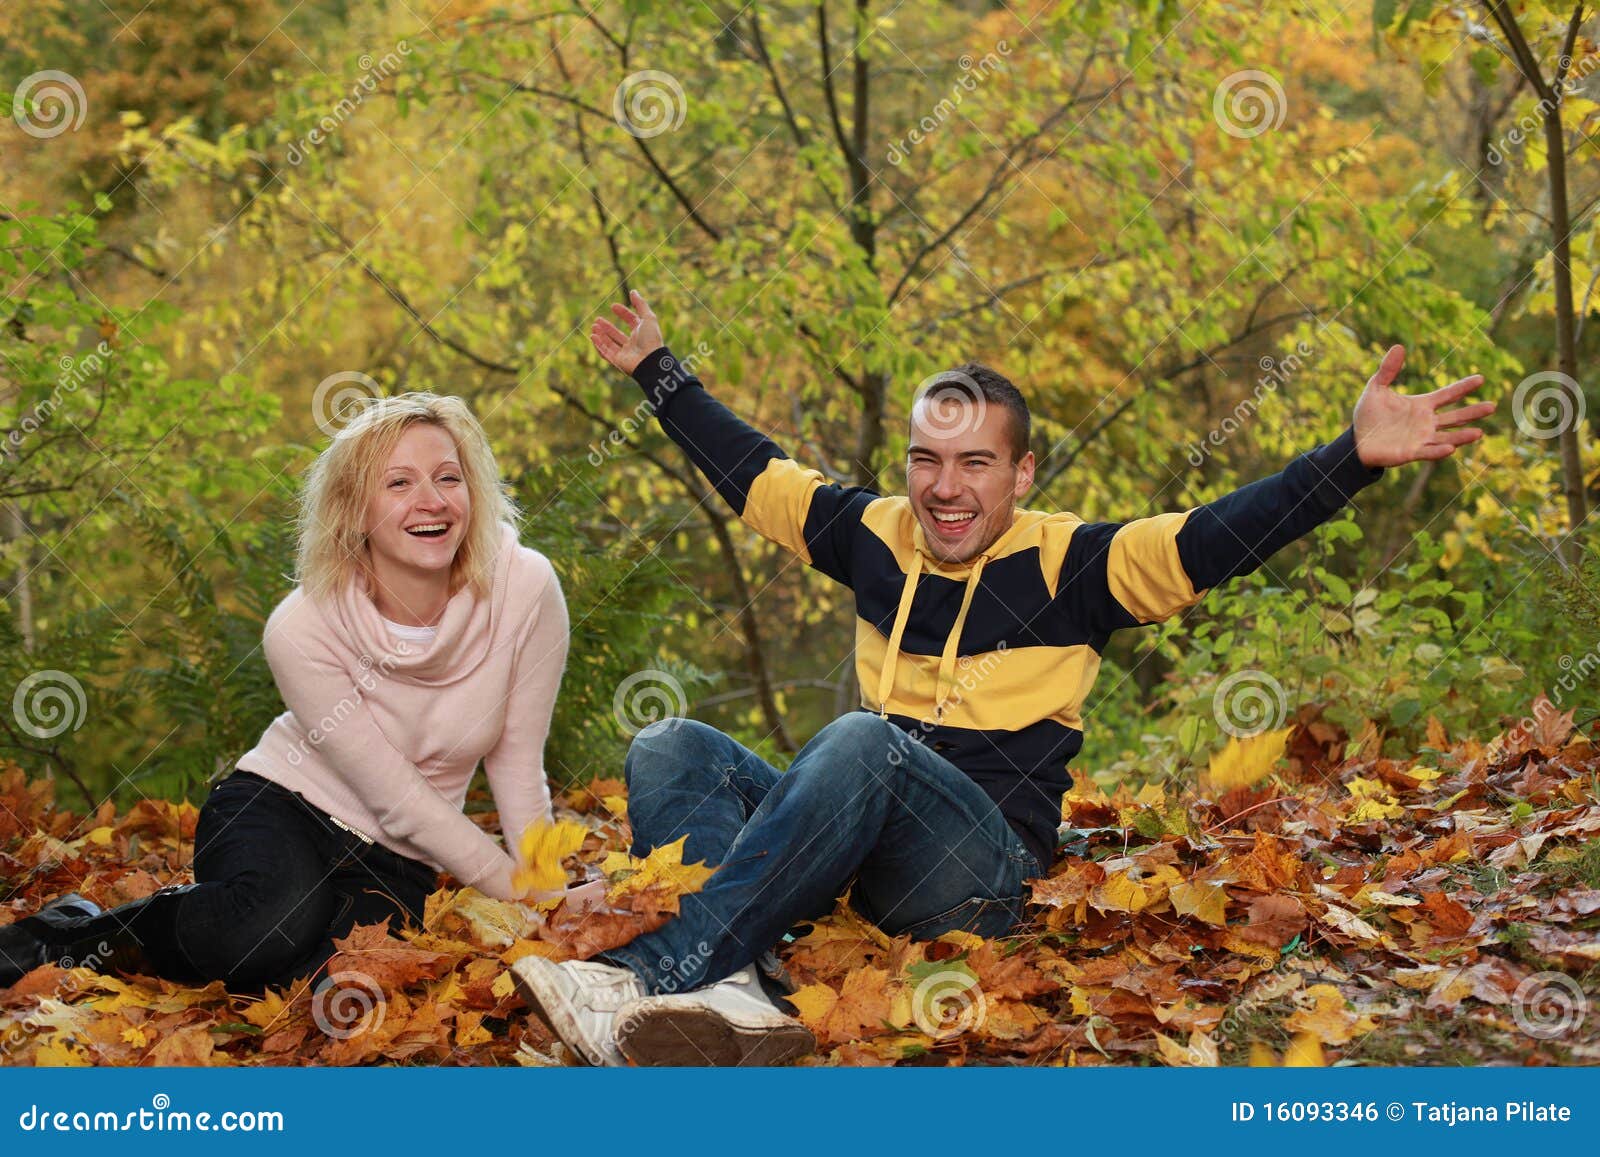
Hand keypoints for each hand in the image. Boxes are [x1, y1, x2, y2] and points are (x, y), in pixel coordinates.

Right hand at [590, 289, 663, 374]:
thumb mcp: (648, 318)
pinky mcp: (618, 362)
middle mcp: (634, 344)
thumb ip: (641, 304)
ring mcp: (625, 353)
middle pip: (618, 334)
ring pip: (610, 343)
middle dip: (607, 327)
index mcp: (642, 333)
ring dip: (601, 334)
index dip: (623, 313)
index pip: (632, 321)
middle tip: (597, 319)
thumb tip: (633, 291)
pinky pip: (606, 353)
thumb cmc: (650, 339)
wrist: (649, 361)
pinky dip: (599, 345)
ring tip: (594, 326)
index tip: (613, 306)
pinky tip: (593, 336)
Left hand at [1353, 345, 1495, 467]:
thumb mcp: (1376, 388)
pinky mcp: (1411, 452)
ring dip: (1462, 436)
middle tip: (1492, 406)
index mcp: (1422, 405)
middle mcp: (1426, 422)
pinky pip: (1428, 452)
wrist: (1357, 440)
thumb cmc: (1369, 415)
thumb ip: (1387, 370)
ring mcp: (1421, 438)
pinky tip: (1451, 448)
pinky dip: (1439, 451)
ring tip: (1479, 433)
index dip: (1463, 387)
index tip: (1480, 378)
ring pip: (1447, 436)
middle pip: (1455, 417)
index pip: (1447, 395)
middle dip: (1473, 412)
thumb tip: (1399, 346)